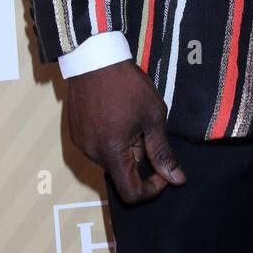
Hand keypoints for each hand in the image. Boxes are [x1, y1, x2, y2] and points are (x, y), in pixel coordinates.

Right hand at [66, 60, 186, 203]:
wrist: (95, 59)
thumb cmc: (126, 85)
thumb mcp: (153, 116)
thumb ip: (162, 151)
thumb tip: (176, 179)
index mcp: (111, 153)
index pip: (131, 193)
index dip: (152, 189)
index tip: (163, 171)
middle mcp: (92, 154)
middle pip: (121, 174)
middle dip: (139, 158)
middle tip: (147, 130)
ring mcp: (81, 143)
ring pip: (110, 160)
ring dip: (125, 149)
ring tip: (131, 118)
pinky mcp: (76, 133)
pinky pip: (98, 147)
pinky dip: (111, 140)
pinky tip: (117, 116)